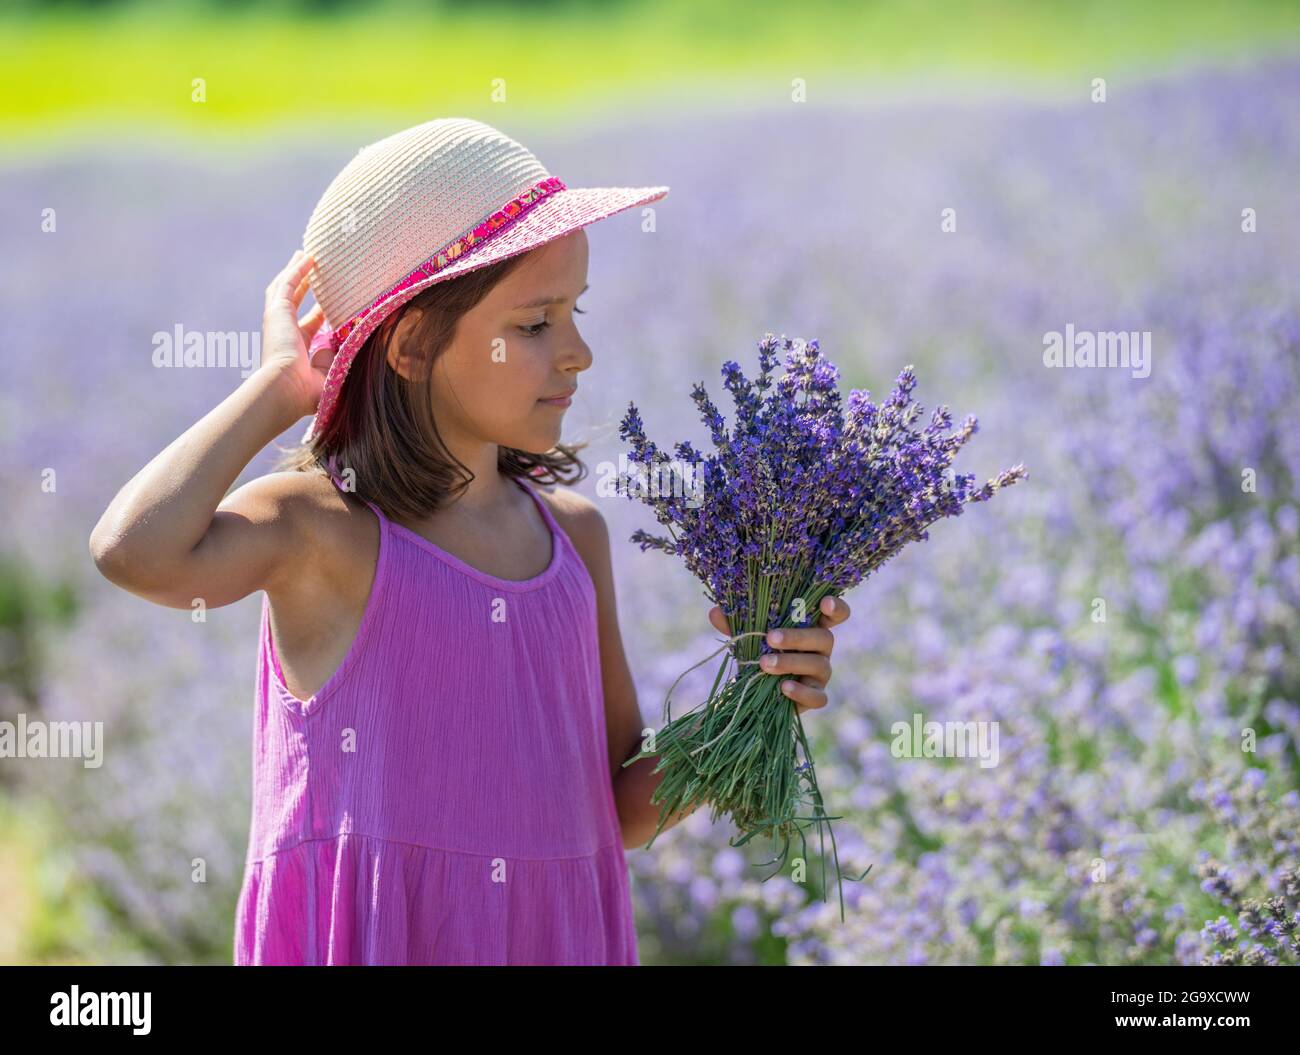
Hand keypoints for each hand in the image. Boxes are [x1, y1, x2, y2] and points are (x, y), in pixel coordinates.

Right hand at [257, 249, 327, 418]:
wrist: (288, 389)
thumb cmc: (311, 390)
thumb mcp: (333, 371)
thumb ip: (342, 357)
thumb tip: (355, 341)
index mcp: (298, 349)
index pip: (311, 325)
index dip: (320, 312)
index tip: (331, 303)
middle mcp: (286, 332)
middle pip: (294, 301)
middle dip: (302, 285)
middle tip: (311, 269)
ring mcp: (278, 321)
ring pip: (285, 288)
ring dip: (295, 271)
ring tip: (305, 256)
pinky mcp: (276, 312)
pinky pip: (287, 283)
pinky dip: (296, 270)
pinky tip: (307, 257)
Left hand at [707, 595, 851, 715]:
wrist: (757, 684)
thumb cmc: (758, 649)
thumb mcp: (747, 634)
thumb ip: (735, 623)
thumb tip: (716, 612)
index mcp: (811, 625)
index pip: (835, 613)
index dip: (835, 607)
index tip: (823, 603)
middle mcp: (822, 648)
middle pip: (825, 638)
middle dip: (798, 637)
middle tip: (770, 638)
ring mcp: (822, 673)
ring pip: (819, 665)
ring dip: (791, 663)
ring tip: (764, 664)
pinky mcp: (816, 695)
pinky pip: (818, 697)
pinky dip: (801, 693)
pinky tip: (783, 689)